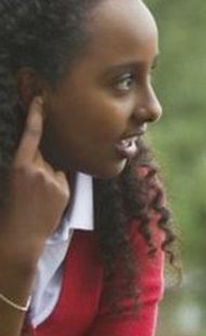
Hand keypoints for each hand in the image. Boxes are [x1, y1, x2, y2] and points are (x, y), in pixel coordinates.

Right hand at [0, 97, 69, 269]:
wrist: (21, 236)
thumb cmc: (10, 208)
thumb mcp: (11, 180)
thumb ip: (24, 164)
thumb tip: (37, 152)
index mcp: (19, 166)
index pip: (31, 135)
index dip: (35, 116)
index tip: (40, 100)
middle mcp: (38, 170)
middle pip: (42, 153)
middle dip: (36, 161)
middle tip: (27, 185)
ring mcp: (54, 180)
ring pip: (52, 166)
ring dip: (45, 174)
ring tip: (35, 196)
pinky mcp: (65, 189)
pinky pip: (61, 178)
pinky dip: (55, 184)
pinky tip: (45, 200)